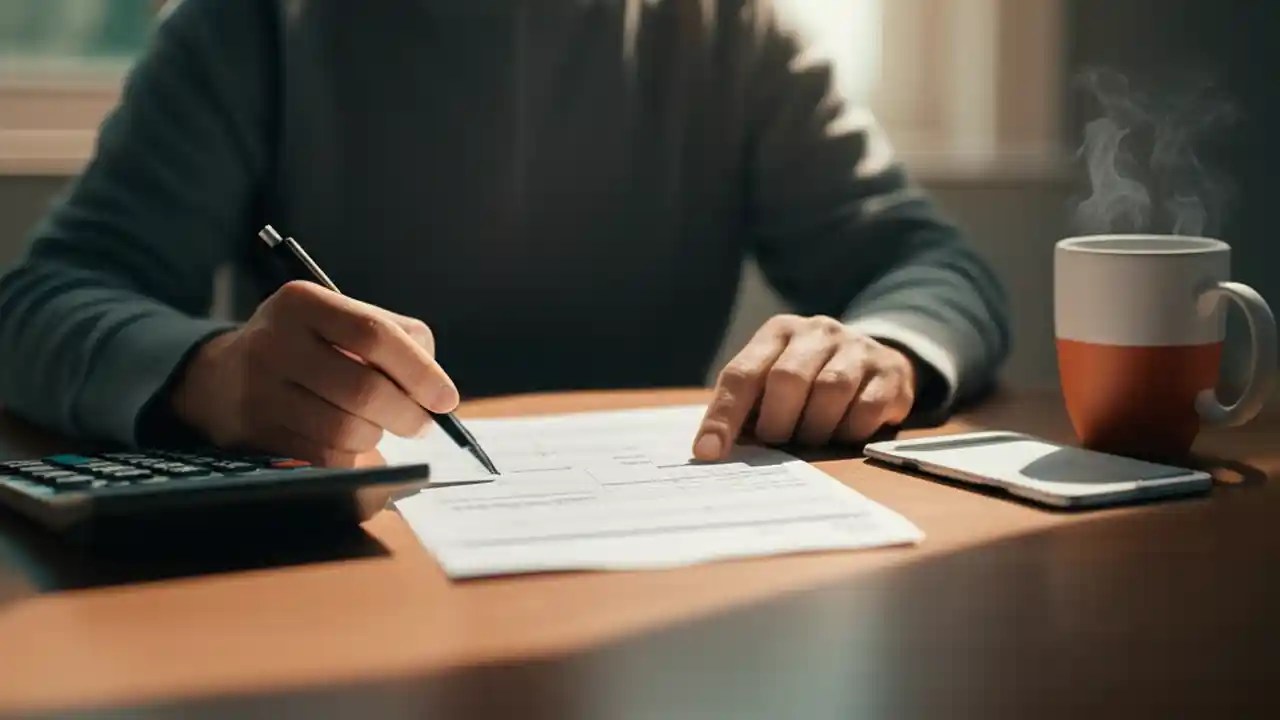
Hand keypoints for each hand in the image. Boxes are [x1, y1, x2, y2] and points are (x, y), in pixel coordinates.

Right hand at [171, 281, 457, 466]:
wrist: (222, 378)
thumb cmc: (309, 348)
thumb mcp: (341, 321)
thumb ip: (398, 338)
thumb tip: (435, 385)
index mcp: (302, 302)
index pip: (375, 335)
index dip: (420, 371)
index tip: (446, 399)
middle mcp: (274, 341)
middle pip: (364, 389)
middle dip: (407, 414)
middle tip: (422, 424)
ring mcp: (259, 390)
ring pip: (345, 429)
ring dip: (376, 435)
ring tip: (377, 426)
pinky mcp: (254, 434)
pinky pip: (323, 457)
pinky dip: (350, 456)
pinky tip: (349, 442)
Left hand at [693, 315, 916, 459]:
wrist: (873, 358)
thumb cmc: (809, 380)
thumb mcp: (773, 383)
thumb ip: (747, 409)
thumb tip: (714, 451)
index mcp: (778, 332)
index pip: (741, 374)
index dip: (724, 416)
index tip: (709, 452)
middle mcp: (816, 331)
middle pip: (788, 379)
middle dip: (777, 422)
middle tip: (777, 444)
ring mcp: (856, 346)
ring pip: (830, 390)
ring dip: (815, 428)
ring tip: (810, 441)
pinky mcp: (889, 369)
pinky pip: (867, 407)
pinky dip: (851, 431)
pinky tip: (844, 434)